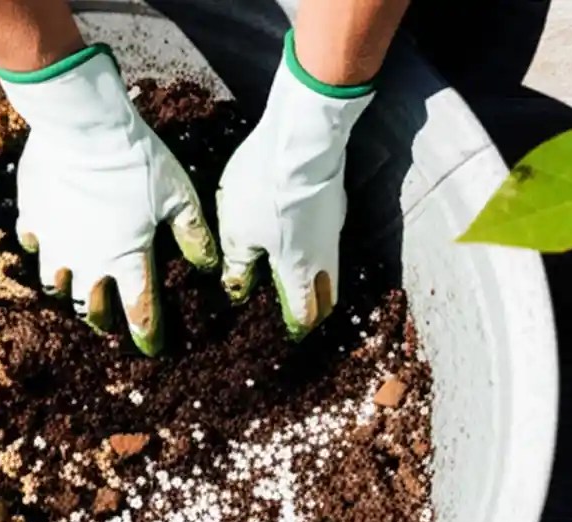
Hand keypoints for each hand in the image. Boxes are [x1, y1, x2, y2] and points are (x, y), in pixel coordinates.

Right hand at [0, 45, 217, 355]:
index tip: (152, 348)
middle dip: (105, 320)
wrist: (82, 127)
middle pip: (92, 309)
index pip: (140, 313)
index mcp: (128, 260)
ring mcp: (54, 243)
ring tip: (79, 288)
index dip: (147, 335)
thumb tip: (209, 268)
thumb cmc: (137, 161)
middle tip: (112, 321)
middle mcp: (87, 261)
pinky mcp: (31, 218)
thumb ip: (194, 236)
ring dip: (70, 292)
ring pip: (56, 286)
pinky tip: (50, 243)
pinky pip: (32, 245)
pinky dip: (43, 249)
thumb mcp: (179, 196)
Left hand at [217, 30, 373, 338]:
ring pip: (329, 265)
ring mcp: (334, 226)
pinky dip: (314, 248)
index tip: (292, 335)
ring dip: (315, 277)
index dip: (298, 327)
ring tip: (295, 280)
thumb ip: (238, 264)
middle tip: (300, 314)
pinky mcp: (333, 201)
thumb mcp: (237, 231)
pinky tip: (297, 237)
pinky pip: (326, 238)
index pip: (306, 312)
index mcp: (300, 272)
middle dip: (315, 308)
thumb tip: (237, 286)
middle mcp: (325, 255)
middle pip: (327, 294)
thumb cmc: (266, 188)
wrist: (303, 137)